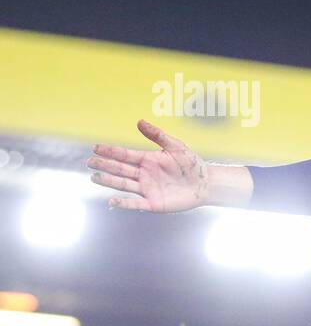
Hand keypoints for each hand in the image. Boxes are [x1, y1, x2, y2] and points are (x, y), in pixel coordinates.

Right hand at [87, 120, 211, 212]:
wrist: (206, 184)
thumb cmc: (192, 164)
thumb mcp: (176, 146)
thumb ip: (158, 135)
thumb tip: (139, 122)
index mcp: (147, 160)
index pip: (125, 155)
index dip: (111, 151)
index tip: (96, 148)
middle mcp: (144, 174)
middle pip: (120, 169)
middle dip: (105, 165)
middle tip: (89, 162)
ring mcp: (147, 189)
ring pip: (124, 185)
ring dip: (109, 181)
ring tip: (95, 177)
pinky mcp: (154, 203)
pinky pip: (136, 204)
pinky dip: (124, 203)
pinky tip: (112, 201)